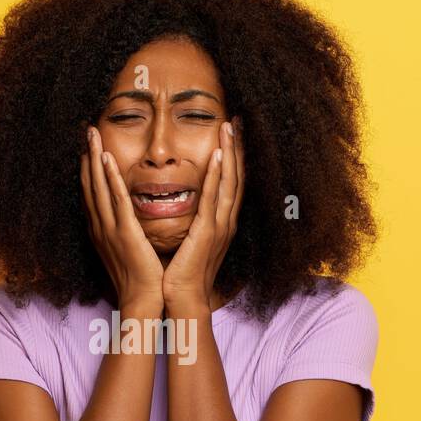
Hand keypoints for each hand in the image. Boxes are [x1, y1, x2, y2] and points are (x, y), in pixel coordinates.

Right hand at [80, 125, 164, 310]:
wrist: (142, 301)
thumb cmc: (140, 279)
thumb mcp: (128, 250)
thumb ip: (126, 232)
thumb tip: (129, 219)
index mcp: (101, 231)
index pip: (91, 194)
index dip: (88, 170)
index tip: (88, 148)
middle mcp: (100, 227)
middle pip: (89, 185)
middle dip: (87, 156)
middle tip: (86, 131)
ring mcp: (110, 229)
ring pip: (98, 187)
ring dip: (94, 158)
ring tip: (91, 134)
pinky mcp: (124, 232)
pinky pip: (116, 200)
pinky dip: (109, 179)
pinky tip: (106, 159)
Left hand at [162, 117, 243, 310]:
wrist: (183, 300)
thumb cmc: (182, 274)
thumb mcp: (189, 241)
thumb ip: (191, 222)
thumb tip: (182, 205)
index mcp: (220, 223)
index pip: (230, 183)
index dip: (234, 157)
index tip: (232, 134)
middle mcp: (225, 221)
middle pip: (236, 176)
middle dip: (238, 147)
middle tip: (237, 120)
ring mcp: (219, 226)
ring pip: (230, 181)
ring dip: (231, 152)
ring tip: (230, 126)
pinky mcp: (207, 232)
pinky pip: (214, 198)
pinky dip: (219, 176)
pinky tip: (219, 155)